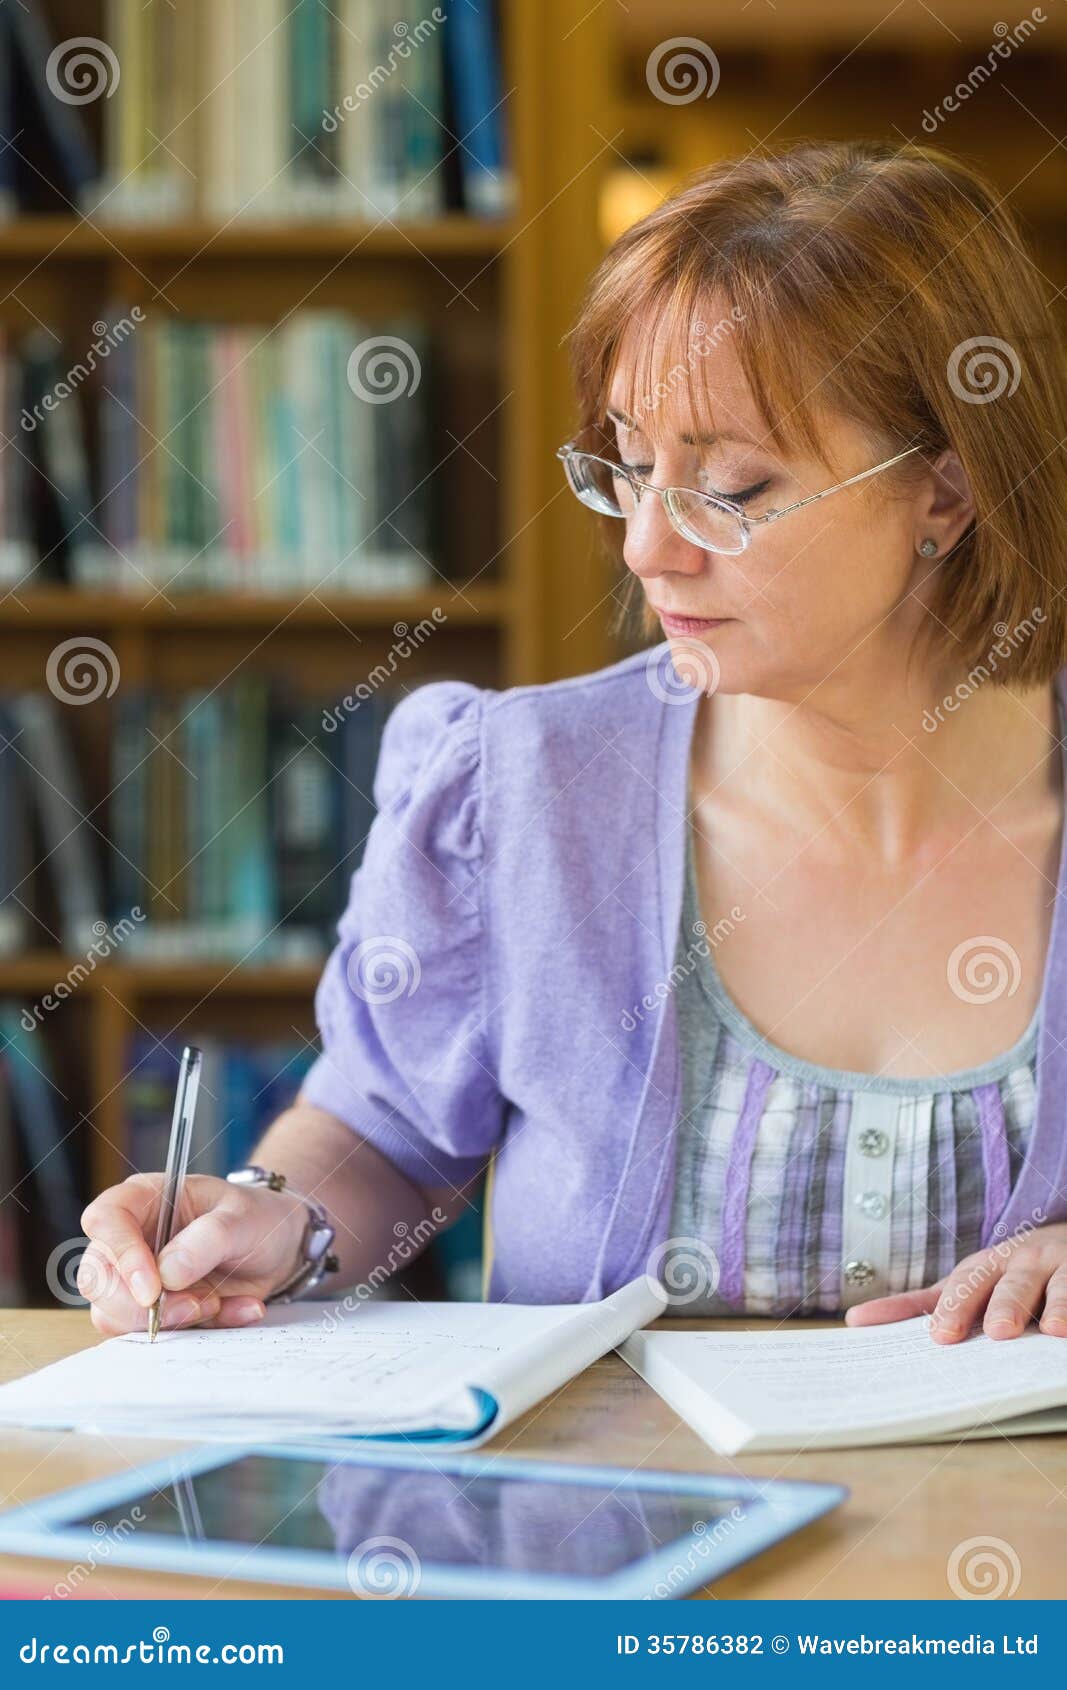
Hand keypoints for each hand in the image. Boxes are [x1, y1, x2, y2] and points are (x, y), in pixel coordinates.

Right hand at [78, 1172, 307, 1335]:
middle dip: (142, 1305)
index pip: (105, 1219)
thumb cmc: (256, 1219)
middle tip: (197, 1304)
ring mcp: (136, 1279)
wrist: (278, 1247)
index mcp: (145, 1199)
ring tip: (218, 1303)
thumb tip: (166, 1274)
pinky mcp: (152, 1310)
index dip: (121, 1254)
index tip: (153, 1288)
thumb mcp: (244, 1219)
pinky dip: (194, 1332)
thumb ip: (208, 1239)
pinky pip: (151, 1334)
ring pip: (116, 1315)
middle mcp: (131, 1239)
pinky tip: (233, 1310)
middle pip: (98, 1279)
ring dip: (168, 1322)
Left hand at [843, 1222, 1066, 1342]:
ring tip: (1049, 1329)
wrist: (1064, 1239)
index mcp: (983, 1267)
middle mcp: (1020, 1262)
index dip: (954, 1309)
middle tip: (997, 1332)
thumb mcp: (964, 1284)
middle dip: (1001, 1305)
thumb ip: (917, 1305)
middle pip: (1007, 1284)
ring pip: (1055, 1286)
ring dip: (1051, 1305)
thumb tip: (855, 1321)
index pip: (965, 1286)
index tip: (940, 1335)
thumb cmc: (1003, 1274)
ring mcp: (1057, 1267)